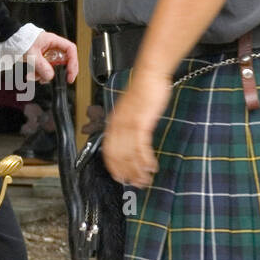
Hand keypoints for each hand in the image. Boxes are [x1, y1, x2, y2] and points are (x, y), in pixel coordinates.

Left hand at [25, 31, 78, 83]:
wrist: (11, 41)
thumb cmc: (21, 41)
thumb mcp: (32, 54)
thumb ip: (42, 66)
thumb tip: (50, 77)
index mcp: (53, 41)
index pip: (70, 49)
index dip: (73, 62)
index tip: (70, 74)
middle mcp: (52, 47)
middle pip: (64, 60)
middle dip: (61, 71)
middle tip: (63, 80)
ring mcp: (47, 54)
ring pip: (53, 67)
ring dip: (45, 75)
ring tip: (35, 77)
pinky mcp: (41, 59)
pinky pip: (44, 69)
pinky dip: (39, 74)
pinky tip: (30, 76)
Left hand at [102, 64, 170, 187]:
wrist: (149, 75)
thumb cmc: (143, 90)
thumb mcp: (130, 109)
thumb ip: (127, 123)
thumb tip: (129, 138)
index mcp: (113, 123)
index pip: (108, 151)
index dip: (113, 166)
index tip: (119, 177)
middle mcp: (118, 125)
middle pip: (118, 156)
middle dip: (126, 173)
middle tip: (135, 184)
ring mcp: (129, 125)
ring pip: (129, 155)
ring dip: (137, 170)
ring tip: (145, 180)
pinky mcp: (141, 123)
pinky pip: (141, 147)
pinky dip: (145, 160)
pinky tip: (151, 167)